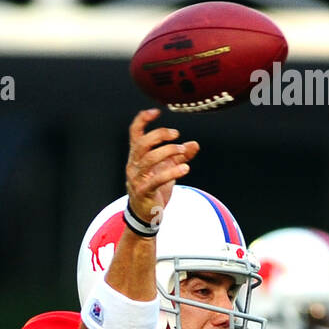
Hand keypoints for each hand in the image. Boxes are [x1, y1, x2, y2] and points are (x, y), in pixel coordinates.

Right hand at [125, 109, 198, 225]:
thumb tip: (195, 145)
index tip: (157, 112)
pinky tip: (185, 168)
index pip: (134, 132)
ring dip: (168, 152)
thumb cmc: (155, 189)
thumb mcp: (168, 169)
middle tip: (176, 135)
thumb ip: (180, 156)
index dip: (143, 119)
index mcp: (137, 156)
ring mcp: (136, 179)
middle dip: (160, 135)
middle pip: (142, 143)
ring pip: (149, 159)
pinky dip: (172, 172)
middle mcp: (133, 165)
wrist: (146, 216)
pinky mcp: (143, 192)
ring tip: (182, 151)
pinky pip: (157, 179)